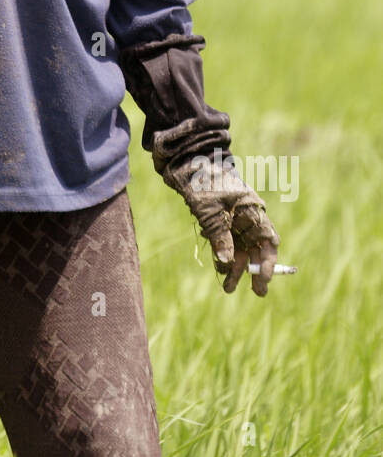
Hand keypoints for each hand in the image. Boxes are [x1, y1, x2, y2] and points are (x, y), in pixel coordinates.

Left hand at [170, 159, 280, 295]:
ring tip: (228, 287)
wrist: (186, 164)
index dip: (269, 262)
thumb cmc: (203, 182)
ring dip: (235, 268)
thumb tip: (227, 262)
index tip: (264, 280)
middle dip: (254, 271)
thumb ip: (220, 236)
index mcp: (252, 211)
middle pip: (256, 249)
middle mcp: (246, 217)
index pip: (268, 241)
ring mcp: (233, 220)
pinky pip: (225, 243)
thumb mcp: (210, 211)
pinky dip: (222, 255)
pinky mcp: (219, 221)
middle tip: (255, 292)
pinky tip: (218, 266)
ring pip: (240, 249)